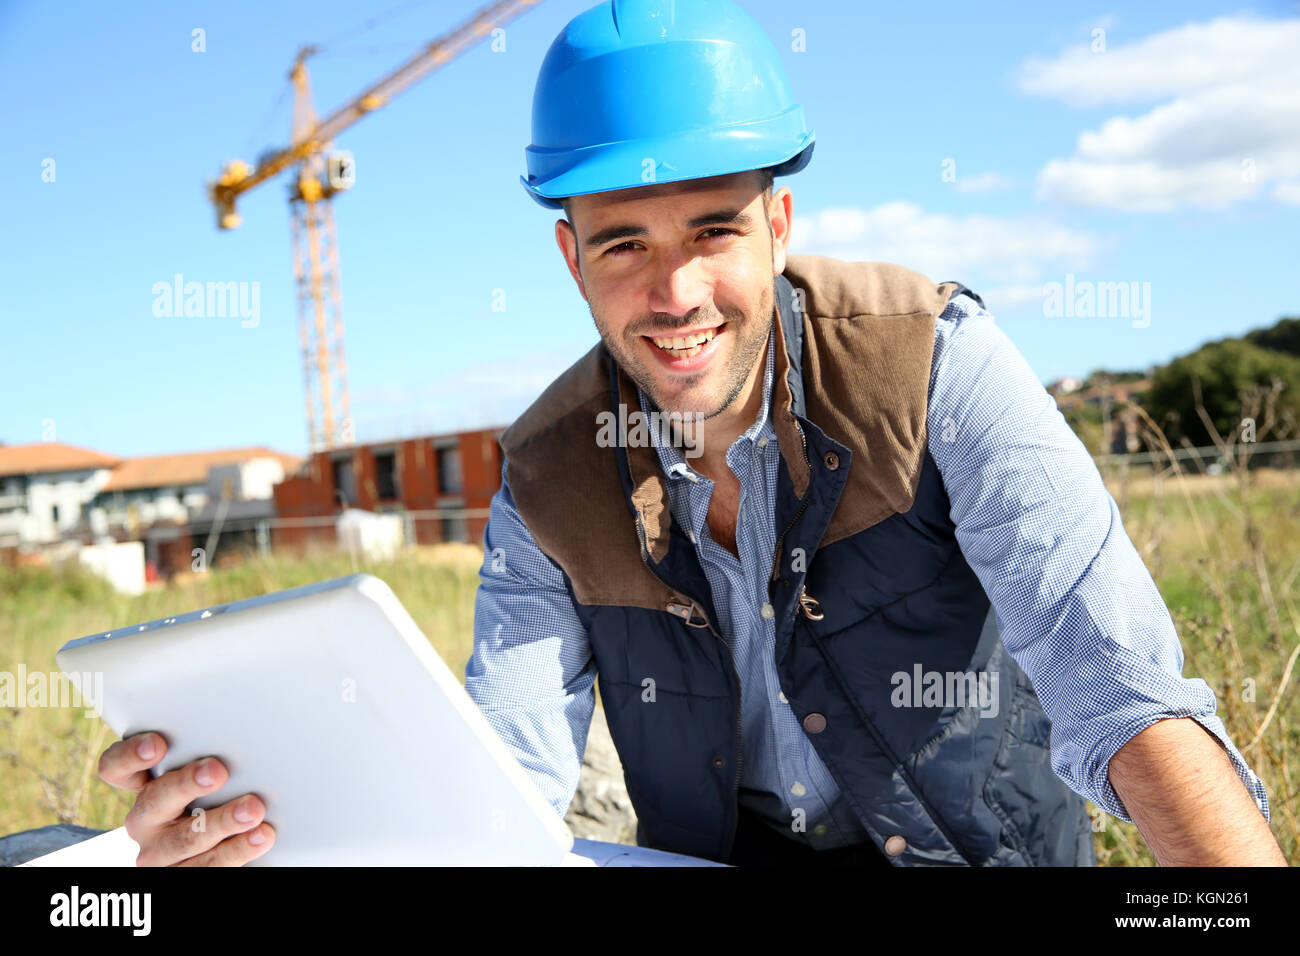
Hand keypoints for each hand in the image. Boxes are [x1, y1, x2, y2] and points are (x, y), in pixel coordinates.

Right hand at [98, 732, 275, 865]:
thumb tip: (251, 727)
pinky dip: (237, 850)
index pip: (116, 768)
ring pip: (184, 839)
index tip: (157, 744)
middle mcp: (144, 820)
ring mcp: (159, 853)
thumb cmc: (219, 796)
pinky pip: (206, 867)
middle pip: (154, 800)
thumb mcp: (206, 776)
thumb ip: (210, 756)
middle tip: (217, 771)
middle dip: (186, 784)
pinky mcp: (180, 876)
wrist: (224, 846)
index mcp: (144, 786)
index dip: (129, 756)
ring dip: (222, 822)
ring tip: (253, 809)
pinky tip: (259, 836)